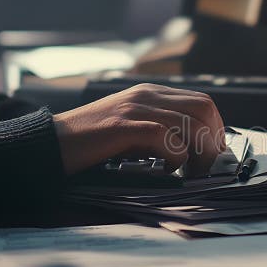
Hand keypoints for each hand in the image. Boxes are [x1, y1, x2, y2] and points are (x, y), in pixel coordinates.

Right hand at [53, 83, 225, 175]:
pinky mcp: (121, 126)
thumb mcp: (133, 129)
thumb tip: (198, 151)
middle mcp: (146, 95)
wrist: (50, 143)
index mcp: (151, 93)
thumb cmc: (93, 143)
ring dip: (198, 152)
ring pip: (189, 122)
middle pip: (203, 109)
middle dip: (212, 141)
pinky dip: (174, 156)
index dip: (216, 130)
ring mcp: (133, 108)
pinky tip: (166, 169)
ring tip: (190, 172)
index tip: (213, 155)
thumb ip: (162, 131)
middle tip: (205, 167)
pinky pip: (164, 135)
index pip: (202, 102)